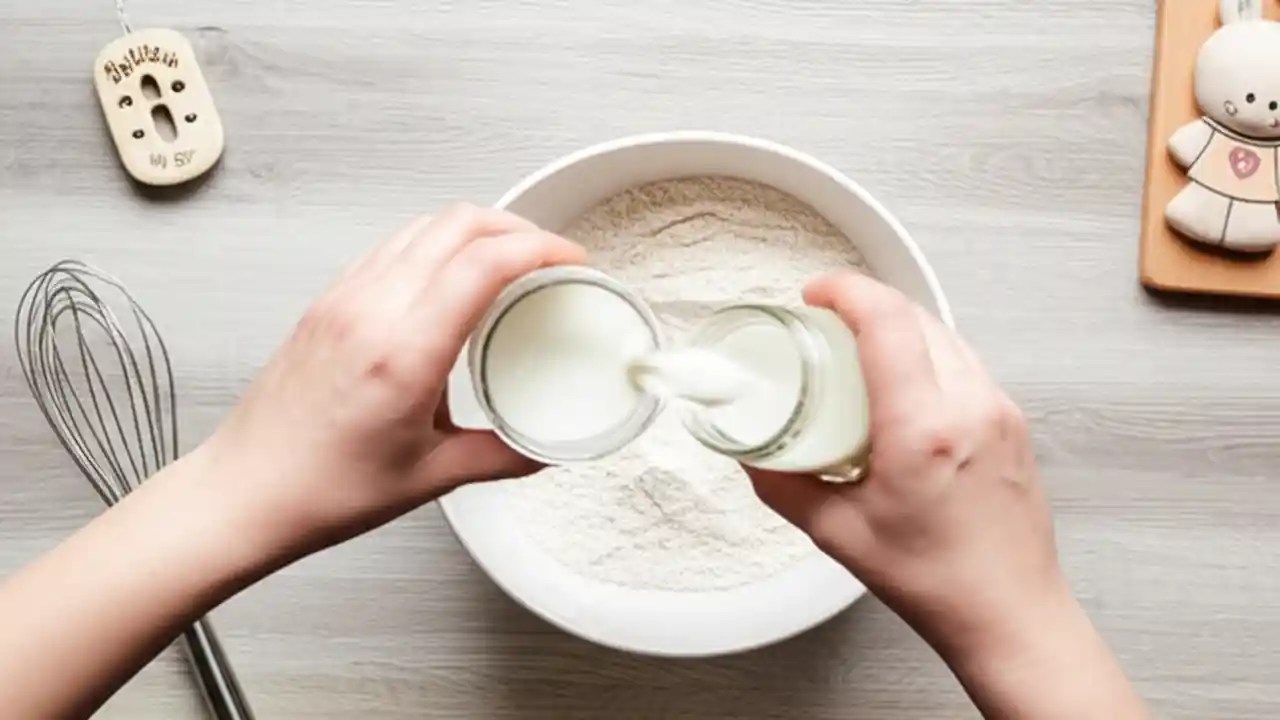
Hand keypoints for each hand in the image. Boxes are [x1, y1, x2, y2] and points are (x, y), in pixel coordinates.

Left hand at [195, 204, 584, 559]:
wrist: (244, 493)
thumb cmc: (320, 489)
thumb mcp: (430, 477)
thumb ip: (500, 455)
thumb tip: (542, 445)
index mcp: (403, 352)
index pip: (482, 263)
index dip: (539, 248)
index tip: (571, 261)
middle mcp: (370, 311)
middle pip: (456, 225)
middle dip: (515, 228)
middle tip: (548, 255)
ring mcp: (343, 299)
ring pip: (422, 228)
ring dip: (474, 230)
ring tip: (507, 260)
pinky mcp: (327, 302)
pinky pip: (391, 248)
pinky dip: (435, 246)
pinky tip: (450, 278)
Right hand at [749, 273, 1144, 717]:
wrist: (1011, 614)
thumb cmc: (937, 582)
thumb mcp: (839, 535)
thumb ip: (785, 486)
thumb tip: (753, 454)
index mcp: (922, 430)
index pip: (887, 322)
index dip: (846, 291)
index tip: (815, 294)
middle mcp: (969, 408)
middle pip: (915, 316)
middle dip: (866, 303)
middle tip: (826, 321)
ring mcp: (999, 411)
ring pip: (945, 334)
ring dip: (899, 324)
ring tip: (860, 347)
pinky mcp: (1012, 422)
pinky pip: (965, 362)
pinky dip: (927, 353)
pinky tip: (903, 382)